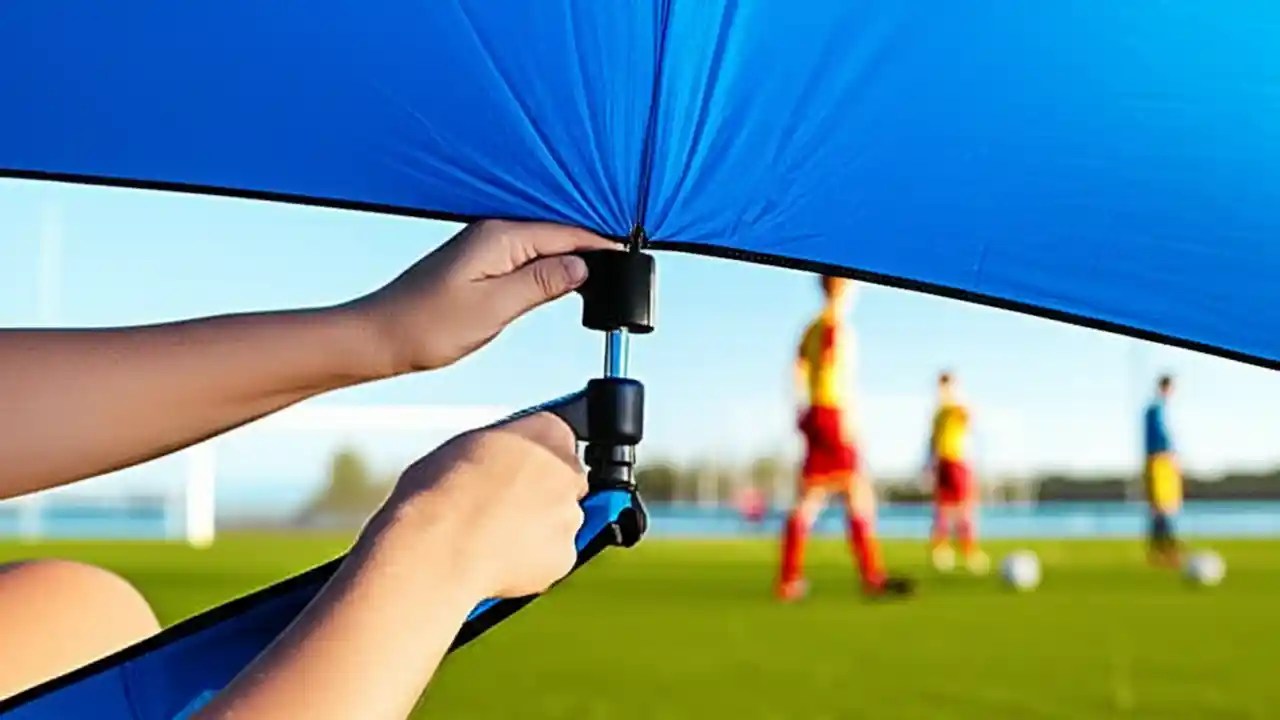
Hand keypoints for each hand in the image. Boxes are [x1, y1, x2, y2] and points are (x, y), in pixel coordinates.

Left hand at [353, 220, 618, 373]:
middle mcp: (493, 233)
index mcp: (499, 237)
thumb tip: (581, 267)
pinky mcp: (478, 262)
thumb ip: (541, 284)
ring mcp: (484, 246)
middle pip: (557, 234)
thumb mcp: (494, 308)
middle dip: (591, 249)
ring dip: (570, 258)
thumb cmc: (427, 325)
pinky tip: (561, 281)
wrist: (381, 336)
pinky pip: (526, 256)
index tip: (630, 258)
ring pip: (543, 245)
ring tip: (603, 276)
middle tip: (625, 270)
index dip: (600, 247)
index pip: (565, 234)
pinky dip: (548, 267)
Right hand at [364, 412, 587, 600]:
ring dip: (536, 532)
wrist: (438, 545)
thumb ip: (494, 455)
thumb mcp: (462, 449)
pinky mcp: (565, 555)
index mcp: (546, 431)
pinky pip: (552, 559)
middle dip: (540, 497)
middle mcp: (567, 469)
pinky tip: (498, 563)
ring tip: (490, 541)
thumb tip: (491, 467)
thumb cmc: (437, 492)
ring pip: (559, 524)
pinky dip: (533, 564)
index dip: (528, 462)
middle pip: (563, 483)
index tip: (511, 475)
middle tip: (500, 512)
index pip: (554, 441)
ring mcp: (570, 514)